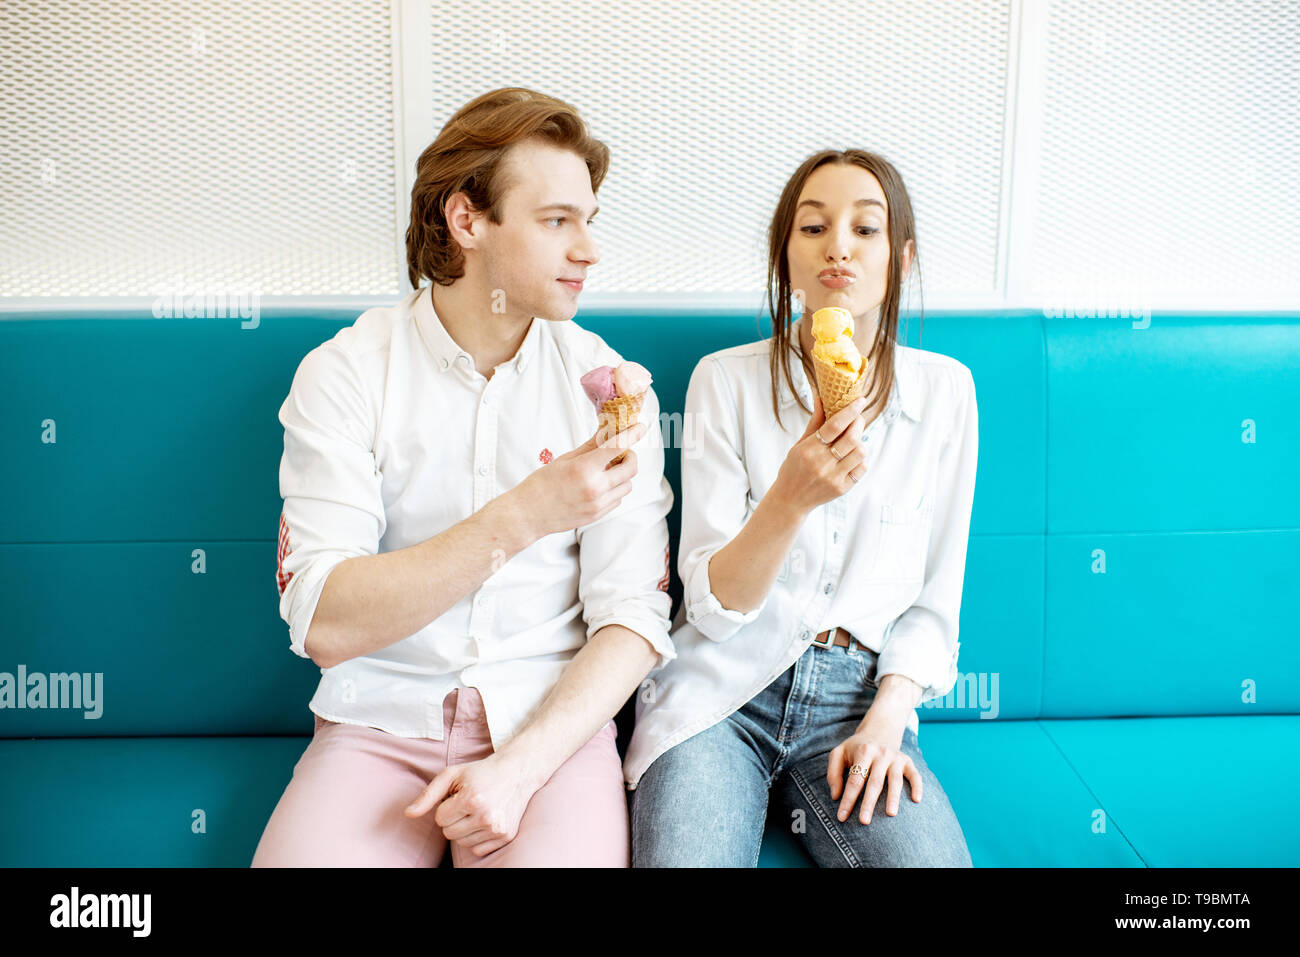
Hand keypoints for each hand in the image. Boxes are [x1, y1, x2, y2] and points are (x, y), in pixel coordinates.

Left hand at [403, 752, 538, 857]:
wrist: (517, 772)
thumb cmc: (480, 772)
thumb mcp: (452, 775)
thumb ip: (428, 795)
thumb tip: (408, 814)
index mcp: (471, 799)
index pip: (440, 819)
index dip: (446, 806)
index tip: (459, 795)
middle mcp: (486, 816)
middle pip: (449, 833)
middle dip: (454, 819)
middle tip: (468, 803)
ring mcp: (497, 828)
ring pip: (462, 843)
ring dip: (465, 829)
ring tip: (477, 810)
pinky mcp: (506, 836)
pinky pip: (477, 849)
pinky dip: (477, 838)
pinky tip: (485, 820)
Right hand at [510, 421, 646, 537]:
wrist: (529, 514)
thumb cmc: (542, 484)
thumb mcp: (565, 459)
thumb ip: (591, 446)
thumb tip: (606, 430)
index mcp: (584, 469)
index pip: (617, 447)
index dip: (632, 434)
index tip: (640, 427)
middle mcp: (595, 488)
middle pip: (631, 468)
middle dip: (630, 456)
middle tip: (621, 452)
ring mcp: (598, 504)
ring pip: (627, 485)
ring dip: (622, 475)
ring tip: (606, 471)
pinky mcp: (598, 516)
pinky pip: (618, 499)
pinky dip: (614, 490)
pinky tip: (599, 486)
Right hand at [769, 394, 868, 514]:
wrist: (790, 500)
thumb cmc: (793, 468)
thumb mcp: (799, 445)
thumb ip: (814, 423)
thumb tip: (821, 398)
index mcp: (808, 450)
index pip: (834, 425)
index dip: (850, 411)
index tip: (860, 400)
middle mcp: (821, 464)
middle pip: (852, 438)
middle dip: (859, 423)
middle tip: (858, 418)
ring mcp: (833, 477)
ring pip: (860, 452)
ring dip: (860, 442)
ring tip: (852, 440)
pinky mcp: (842, 488)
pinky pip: (861, 468)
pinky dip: (860, 459)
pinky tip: (851, 457)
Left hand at [826, 716, 922, 824]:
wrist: (879, 730)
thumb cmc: (856, 748)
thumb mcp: (839, 753)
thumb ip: (833, 773)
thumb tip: (835, 796)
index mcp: (863, 752)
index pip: (854, 779)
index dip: (848, 799)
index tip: (842, 817)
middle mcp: (880, 754)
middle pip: (874, 782)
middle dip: (869, 803)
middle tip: (864, 821)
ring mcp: (895, 757)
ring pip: (895, 779)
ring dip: (893, 797)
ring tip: (890, 814)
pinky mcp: (907, 761)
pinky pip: (915, 774)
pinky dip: (917, 786)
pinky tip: (916, 800)